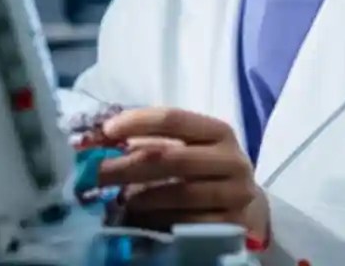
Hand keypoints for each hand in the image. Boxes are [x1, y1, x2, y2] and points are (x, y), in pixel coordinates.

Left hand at [95, 107, 269, 237]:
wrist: (247, 207)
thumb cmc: (206, 171)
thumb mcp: (190, 148)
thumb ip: (154, 141)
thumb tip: (104, 138)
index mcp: (219, 132)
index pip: (174, 119)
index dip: (138, 121)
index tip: (106, 130)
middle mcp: (232, 160)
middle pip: (173, 158)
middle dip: (129, 165)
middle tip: (97, 173)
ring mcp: (236, 194)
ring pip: (180, 193)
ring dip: (142, 196)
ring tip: (118, 198)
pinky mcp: (233, 225)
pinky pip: (188, 223)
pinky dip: (158, 220)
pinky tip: (140, 218)